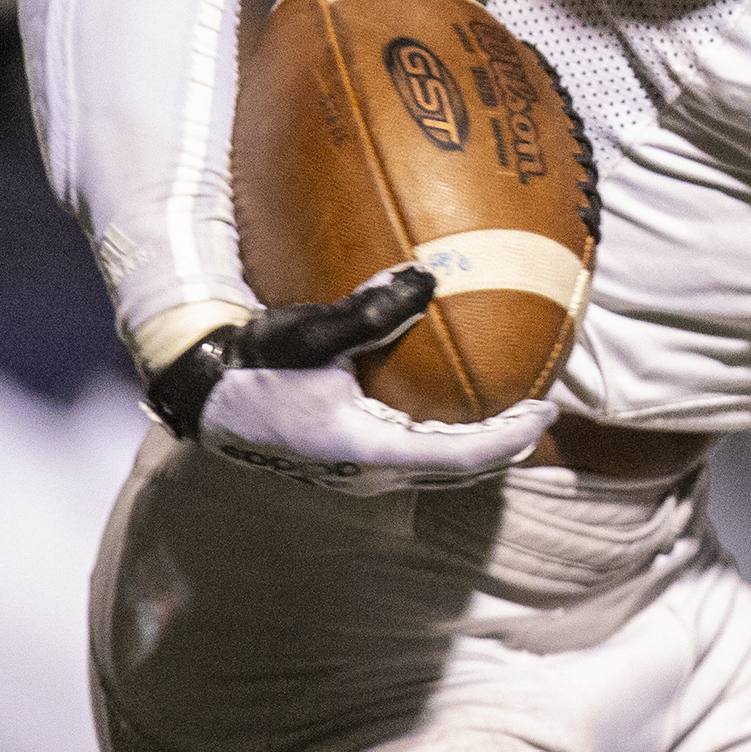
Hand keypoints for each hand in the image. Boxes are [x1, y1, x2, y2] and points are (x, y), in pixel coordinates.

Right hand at [144, 266, 554, 494]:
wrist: (203, 390)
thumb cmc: (255, 360)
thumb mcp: (313, 331)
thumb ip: (372, 310)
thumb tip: (428, 277)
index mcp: (364, 450)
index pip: (459, 456)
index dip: (509, 437)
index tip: (547, 410)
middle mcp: (365, 473)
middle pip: (457, 470)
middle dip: (505, 443)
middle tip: (543, 409)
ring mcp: (354, 474)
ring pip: (436, 468)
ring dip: (479, 445)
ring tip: (513, 412)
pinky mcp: (345, 463)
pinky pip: (414, 457)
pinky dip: (449, 440)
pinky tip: (458, 408)